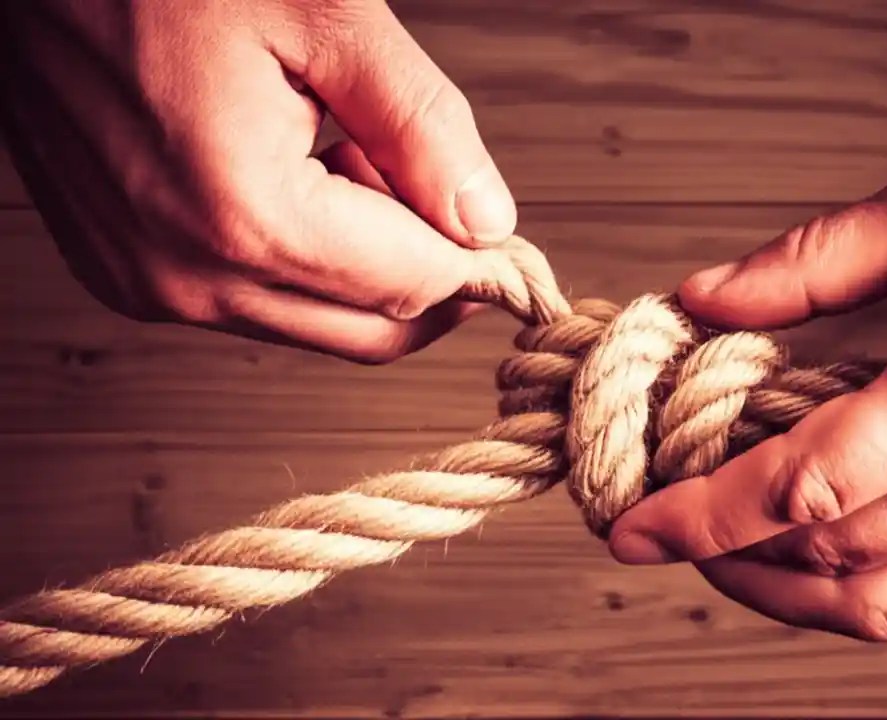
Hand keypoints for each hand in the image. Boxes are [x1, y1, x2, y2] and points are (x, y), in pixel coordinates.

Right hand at [0, 0, 514, 362]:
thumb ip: (424, 129)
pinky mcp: (123, 271)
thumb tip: (489, 221)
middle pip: (371, 330)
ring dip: (359, 262)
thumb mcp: (329, 16)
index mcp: (244, 217)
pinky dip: (296, 259)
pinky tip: (287, 171)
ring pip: (315, 323)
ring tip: (343, 152)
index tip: (499, 226)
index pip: (416, 285)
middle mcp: (186, 276)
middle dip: (426, 271)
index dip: (479, 261)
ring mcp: (145, 283)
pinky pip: (251, 301)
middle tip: (433, 185)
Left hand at [608, 104, 886, 638]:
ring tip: (728, 556)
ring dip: (789, 593)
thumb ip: (805, 266)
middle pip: (828, 560)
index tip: (630, 529)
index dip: (700, 518)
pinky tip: (827, 565)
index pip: (799, 488)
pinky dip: (871, 601)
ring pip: (885, 611)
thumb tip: (704, 300)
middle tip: (666, 523)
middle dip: (727, 553)